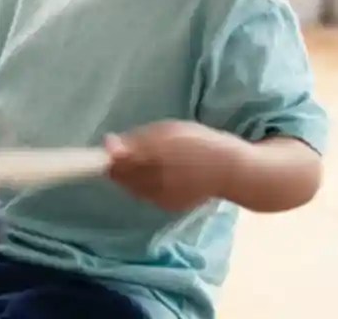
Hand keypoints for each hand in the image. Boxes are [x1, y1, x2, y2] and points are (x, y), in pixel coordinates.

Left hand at [104, 121, 242, 212]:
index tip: (110, 147)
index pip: (120, 160)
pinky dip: (144, 187)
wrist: (229, 170)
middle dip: (119, 166)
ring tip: (148, 165)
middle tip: (128, 155)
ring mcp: (163, 195)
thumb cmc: (199, 142)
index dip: (111, 155)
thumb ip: (139, 138)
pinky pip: (146, 196)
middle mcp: (159, 177)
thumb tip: (108, 143)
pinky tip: (159, 177)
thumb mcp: (170, 131)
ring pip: (132, 188)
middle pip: (122, 176)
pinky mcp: (168, 206)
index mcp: (159, 152)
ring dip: (130, 177)